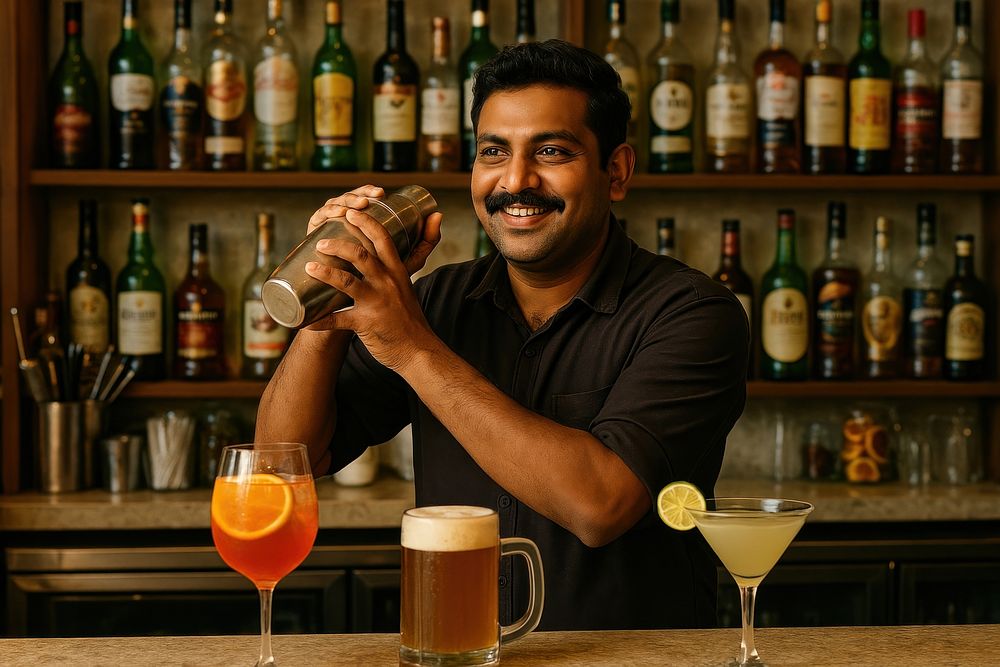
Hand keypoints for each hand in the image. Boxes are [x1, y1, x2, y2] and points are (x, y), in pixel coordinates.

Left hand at [302, 185, 443, 371]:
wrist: (418, 351)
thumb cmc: (409, 318)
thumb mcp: (409, 286)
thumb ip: (413, 257)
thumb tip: (436, 216)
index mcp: (397, 272)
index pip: (382, 239)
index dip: (364, 222)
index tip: (348, 213)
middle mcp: (387, 284)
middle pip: (361, 255)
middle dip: (337, 245)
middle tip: (320, 242)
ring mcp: (376, 303)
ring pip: (346, 282)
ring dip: (325, 273)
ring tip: (309, 267)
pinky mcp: (365, 324)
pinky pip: (337, 320)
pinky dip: (318, 321)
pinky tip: (303, 321)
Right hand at [304, 185, 441, 275]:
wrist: (350, 305)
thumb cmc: (377, 281)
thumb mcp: (405, 261)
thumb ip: (424, 242)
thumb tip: (438, 214)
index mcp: (361, 221)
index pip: (364, 197)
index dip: (370, 190)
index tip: (381, 193)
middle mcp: (344, 220)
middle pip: (348, 199)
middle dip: (357, 195)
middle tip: (367, 201)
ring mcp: (328, 228)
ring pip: (333, 206)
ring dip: (342, 203)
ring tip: (352, 209)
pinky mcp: (314, 238)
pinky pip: (317, 220)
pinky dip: (325, 214)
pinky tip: (333, 215)